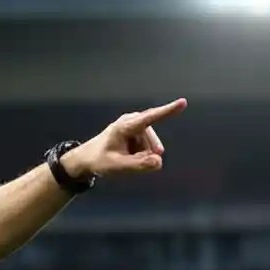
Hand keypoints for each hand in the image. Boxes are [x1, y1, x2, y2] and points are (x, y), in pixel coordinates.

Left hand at [64, 98, 187, 177]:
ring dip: (142, 154)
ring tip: (125, 159)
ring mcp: (134, 124)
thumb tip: (159, 162)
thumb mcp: (117, 166)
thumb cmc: (100, 160)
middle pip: (151, 140)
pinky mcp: (136, 129)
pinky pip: (146, 144)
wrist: (87, 158)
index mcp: (125, 126)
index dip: (167, 111)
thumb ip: (138, 165)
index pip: (150, 118)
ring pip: (150, 143)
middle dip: (145, 154)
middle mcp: (131, 121)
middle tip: (130, 163)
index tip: (182, 102)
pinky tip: (127, 155)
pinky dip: (140, 152)